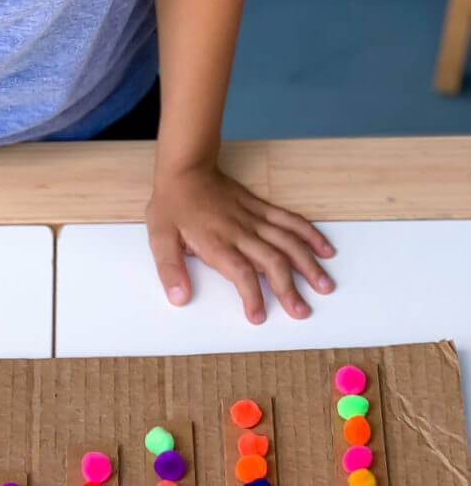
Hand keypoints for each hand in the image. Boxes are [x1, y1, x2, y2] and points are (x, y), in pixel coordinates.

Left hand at [145, 164, 334, 322]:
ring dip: (308, 265)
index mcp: (216, 243)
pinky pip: (291, 221)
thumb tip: (179, 297)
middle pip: (272, 261)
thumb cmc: (172, 206)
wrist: (186, 169)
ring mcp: (254, 219)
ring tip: (324, 286)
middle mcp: (240, 232)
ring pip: (288, 242)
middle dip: (289, 289)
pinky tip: (325, 250)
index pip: (241, 273)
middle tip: (301, 312)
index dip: (252, 295)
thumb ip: (170, 270)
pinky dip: (310, 235)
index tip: (258, 317)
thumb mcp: (160, 239)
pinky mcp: (261, 208)